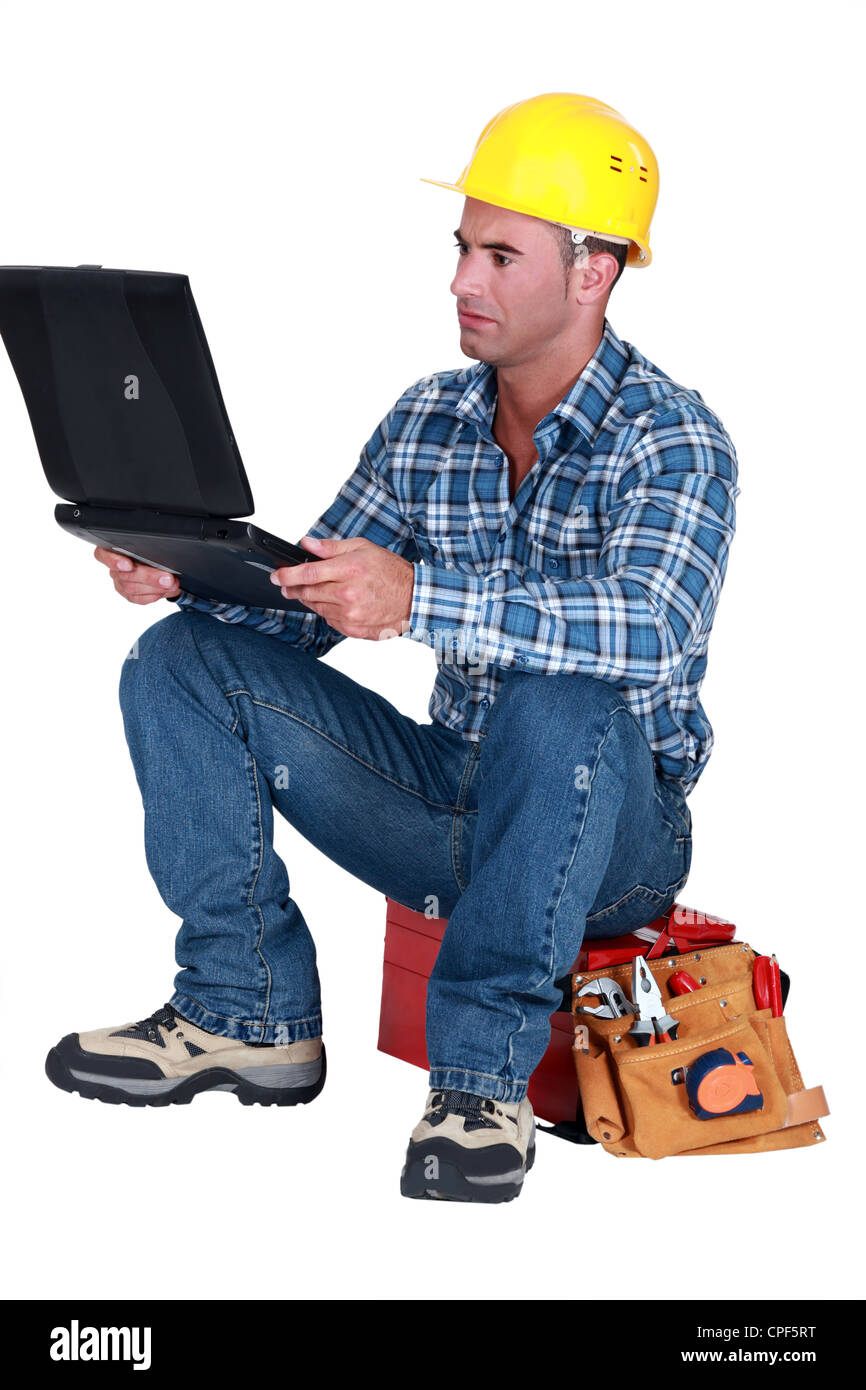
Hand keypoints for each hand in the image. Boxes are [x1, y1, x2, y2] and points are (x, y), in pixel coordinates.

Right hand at [94, 547, 180, 603]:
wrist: (162, 566)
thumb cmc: (153, 552)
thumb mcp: (151, 547)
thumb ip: (151, 549)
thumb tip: (163, 557)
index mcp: (112, 549)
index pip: (103, 554)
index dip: (115, 561)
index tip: (128, 565)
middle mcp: (114, 566)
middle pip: (125, 575)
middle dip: (150, 577)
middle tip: (169, 579)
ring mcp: (119, 581)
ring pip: (132, 588)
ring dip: (155, 587)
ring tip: (172, 584)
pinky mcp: (127, 594)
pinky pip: (138, 598)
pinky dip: (154, 595)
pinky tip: (164, 591)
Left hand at [271, 535, 413, 639]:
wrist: (413, 598)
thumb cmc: (390, 572)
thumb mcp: (362, 548)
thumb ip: (330, 547)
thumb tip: (306, 544)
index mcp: (349, 570)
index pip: (307, 573)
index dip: (286, 575)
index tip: (276, 575)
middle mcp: (348, 594)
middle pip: (307, 593)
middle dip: (294, 588)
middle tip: (288, 584)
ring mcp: (350, 615)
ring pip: (316, 608)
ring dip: (311, 599)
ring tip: (319, 591)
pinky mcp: (353, 629)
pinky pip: (329, 620)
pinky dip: (328, 611)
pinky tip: (337, 603)